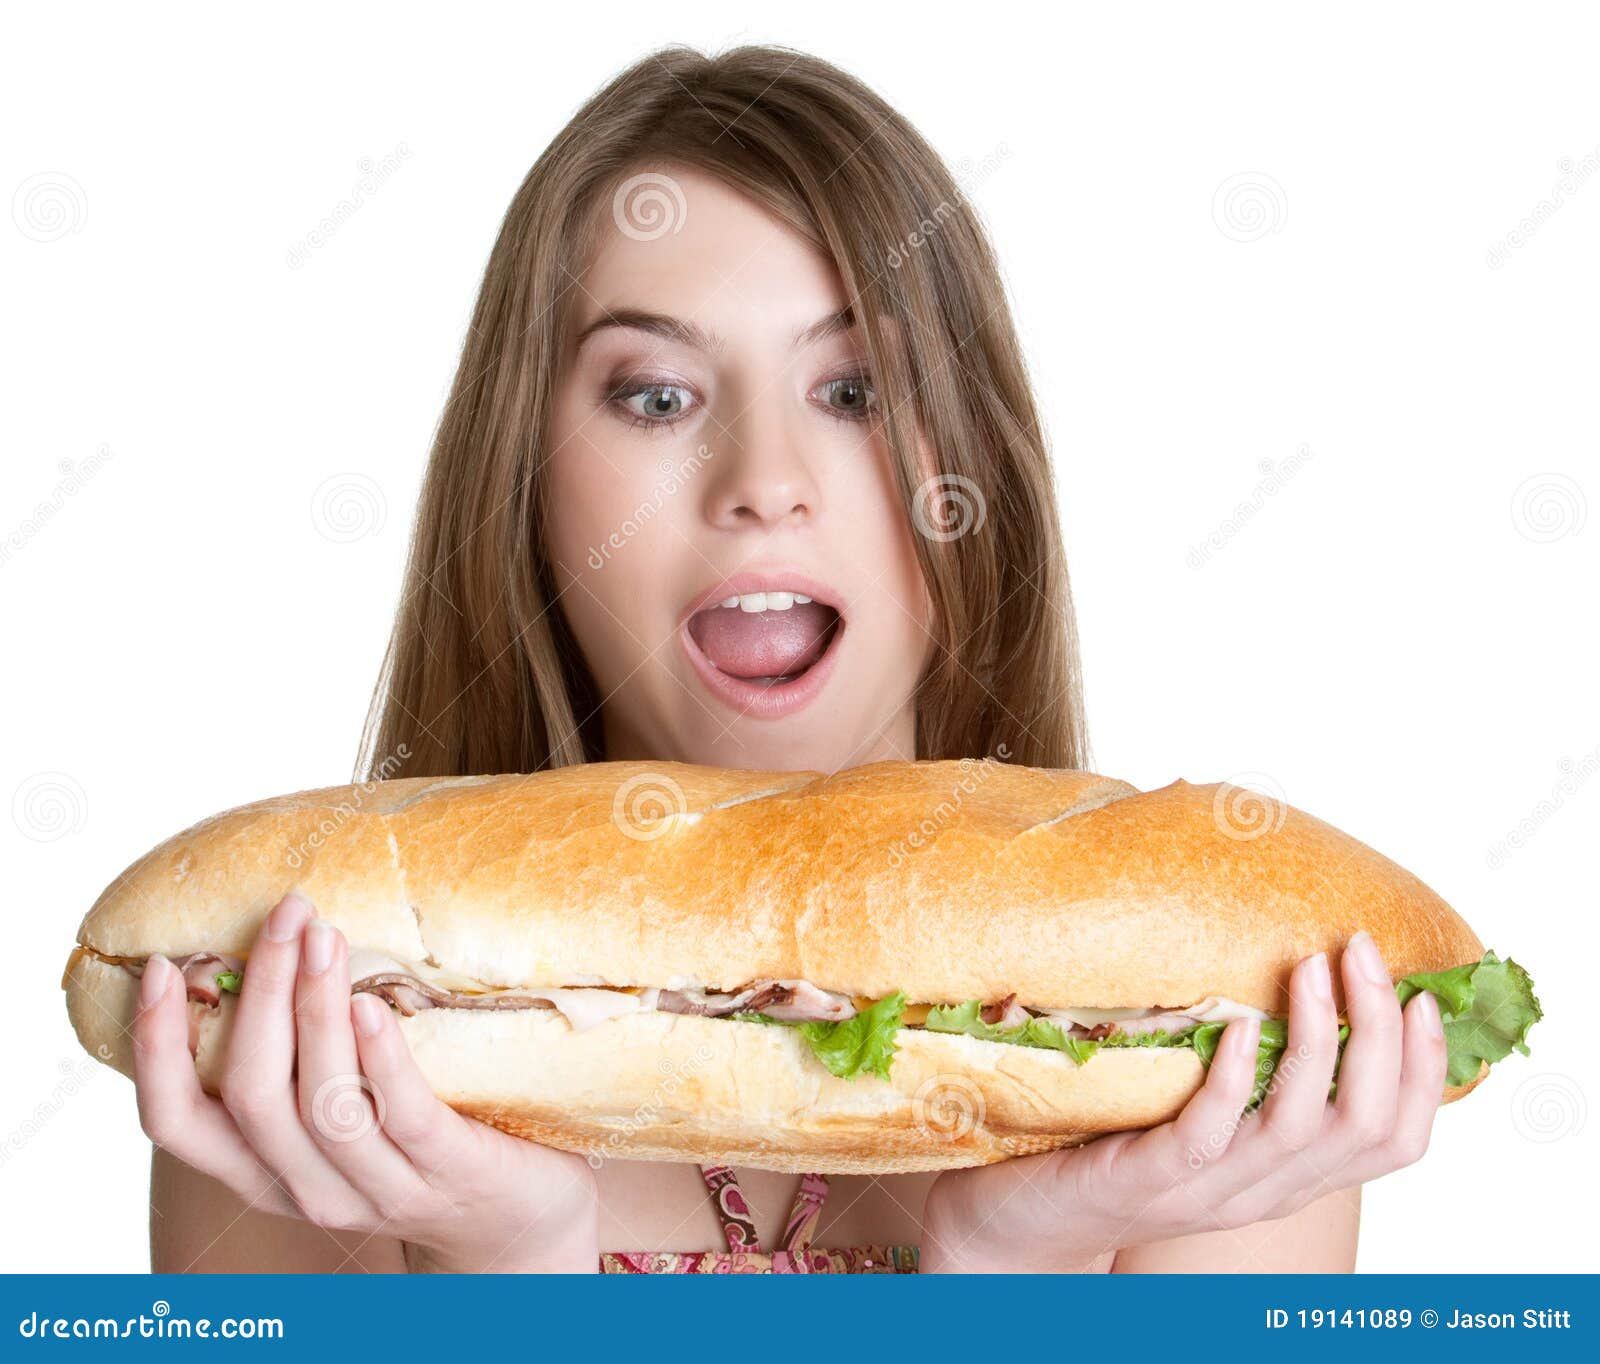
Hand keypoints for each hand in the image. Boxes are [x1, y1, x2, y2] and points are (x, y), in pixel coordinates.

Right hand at [131, 891, 597, 1272]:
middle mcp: (309, 1189)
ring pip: (322, 1103)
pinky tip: (371, 1005)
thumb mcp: (340, 1114)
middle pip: (252, 1094)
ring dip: (315, 1010)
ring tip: (324, 938)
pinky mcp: (451, 1173)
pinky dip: (380, 1059)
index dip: (155, 1049)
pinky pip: (402, 1117)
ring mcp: (382, 1189)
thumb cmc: (420, 1143)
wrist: (521, 1219)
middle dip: (262, 993)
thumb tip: (276, 941)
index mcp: (266, 1171)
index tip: (160, 966)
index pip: (176, 1124)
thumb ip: (301, 1056)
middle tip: (286, 914)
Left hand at [920, 930, 1447, 1271]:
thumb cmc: (1121, 1146)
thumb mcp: (1210, 1117)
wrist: (1026, 1216)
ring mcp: (1209, 1189)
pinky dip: (1236, 1075)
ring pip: (1302, 1125)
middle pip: (1367, 1124)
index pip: (1399, 1139)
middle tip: (1360, 950)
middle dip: (1380, 1032)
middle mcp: (1265, 1190)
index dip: (1425, 1069)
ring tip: (1311, 966)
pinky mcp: (1149, 1177)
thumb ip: (1258, 1076)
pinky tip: (1242, 1023)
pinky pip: (1210, 1132)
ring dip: (1318, 1036)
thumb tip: (1305, 982)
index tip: (1423, 995)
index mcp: (1291, 1176)